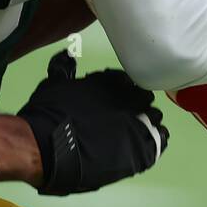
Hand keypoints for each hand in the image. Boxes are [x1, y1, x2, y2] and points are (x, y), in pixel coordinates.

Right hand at [16, 50, 167, 195]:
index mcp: (111, 82)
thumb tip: (67, 55)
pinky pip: (158, 143)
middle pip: (144, 99)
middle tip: (125, 116)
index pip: (129, 82)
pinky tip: (144, 147)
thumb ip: (64, 67)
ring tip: (134, 133)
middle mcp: (128, 100)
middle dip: (137, 105)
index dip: (124, 90)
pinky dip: (153, 143)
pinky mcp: (139, 151)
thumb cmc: (49, 114)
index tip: (118, 97)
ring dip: (147, 123)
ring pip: (154, 119)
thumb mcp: (54, 83)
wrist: (48, 145)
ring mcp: (136, 124)